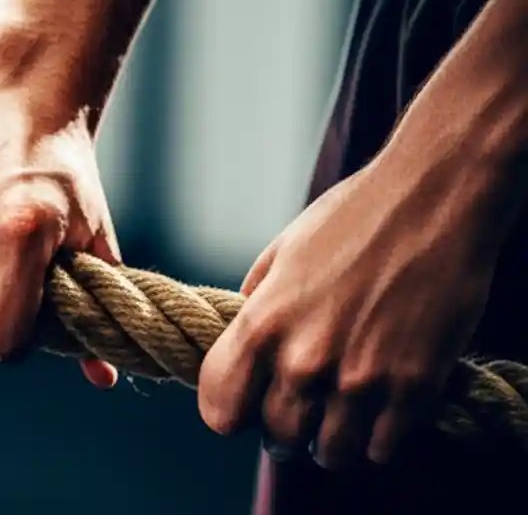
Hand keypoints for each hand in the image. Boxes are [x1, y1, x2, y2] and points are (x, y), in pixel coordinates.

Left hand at [197, 155, 498, 469]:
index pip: (220, 408)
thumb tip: (243, 338)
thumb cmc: (354, 217)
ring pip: (330, 454)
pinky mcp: (413, 387)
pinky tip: (379, 414)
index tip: (246, 405)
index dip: (231, 412)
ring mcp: (360, 379)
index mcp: (262, 323)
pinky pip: (382, 448)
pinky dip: (377, 440)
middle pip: (277, 437)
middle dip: (284, 429)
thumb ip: (258, 304)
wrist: (433, 199)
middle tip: (302, 411)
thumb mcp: (282, 253)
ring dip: (331, 441)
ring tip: (340, 417)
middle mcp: (304, 359)